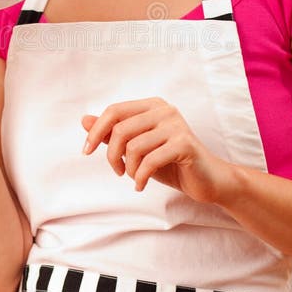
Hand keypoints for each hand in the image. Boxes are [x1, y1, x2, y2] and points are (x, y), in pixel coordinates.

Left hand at [82, 97, 221, 202]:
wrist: (207, 180)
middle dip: (111, 155)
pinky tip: (141, 185)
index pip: (114, 111)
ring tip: (134, 177)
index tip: (87, 151)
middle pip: (120, 129)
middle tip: (117, 171)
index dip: (96, 131)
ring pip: (133, 147)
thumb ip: (113, 133)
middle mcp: (164, 110)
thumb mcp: (137, 148)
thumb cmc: (170, 163)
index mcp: (152, 106)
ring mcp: (176, 125)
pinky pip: (149, 161)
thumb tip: (84, 120)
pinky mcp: (185, 144)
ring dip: (128, 169)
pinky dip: (140, 177)